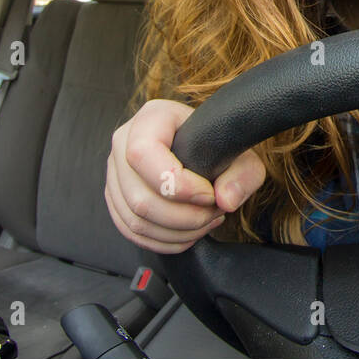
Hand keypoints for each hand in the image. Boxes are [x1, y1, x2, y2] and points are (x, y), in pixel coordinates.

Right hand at [104, 98, 266, 253]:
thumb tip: (224, 200)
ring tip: (205, 220)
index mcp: (151, 118)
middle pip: (139, 197)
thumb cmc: (218, 146)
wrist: (205, 147)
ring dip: (176, 231)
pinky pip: (131, 230)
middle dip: (183, 217)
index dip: (177, 184)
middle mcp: (125, 142)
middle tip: (213, 211)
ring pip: (135, 219)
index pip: (144, 153)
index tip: (208, 194)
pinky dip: (163, 240)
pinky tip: (188, 232)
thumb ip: (242, 175)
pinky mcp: (116, 197)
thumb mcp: (241, 153)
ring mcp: (116, 171)